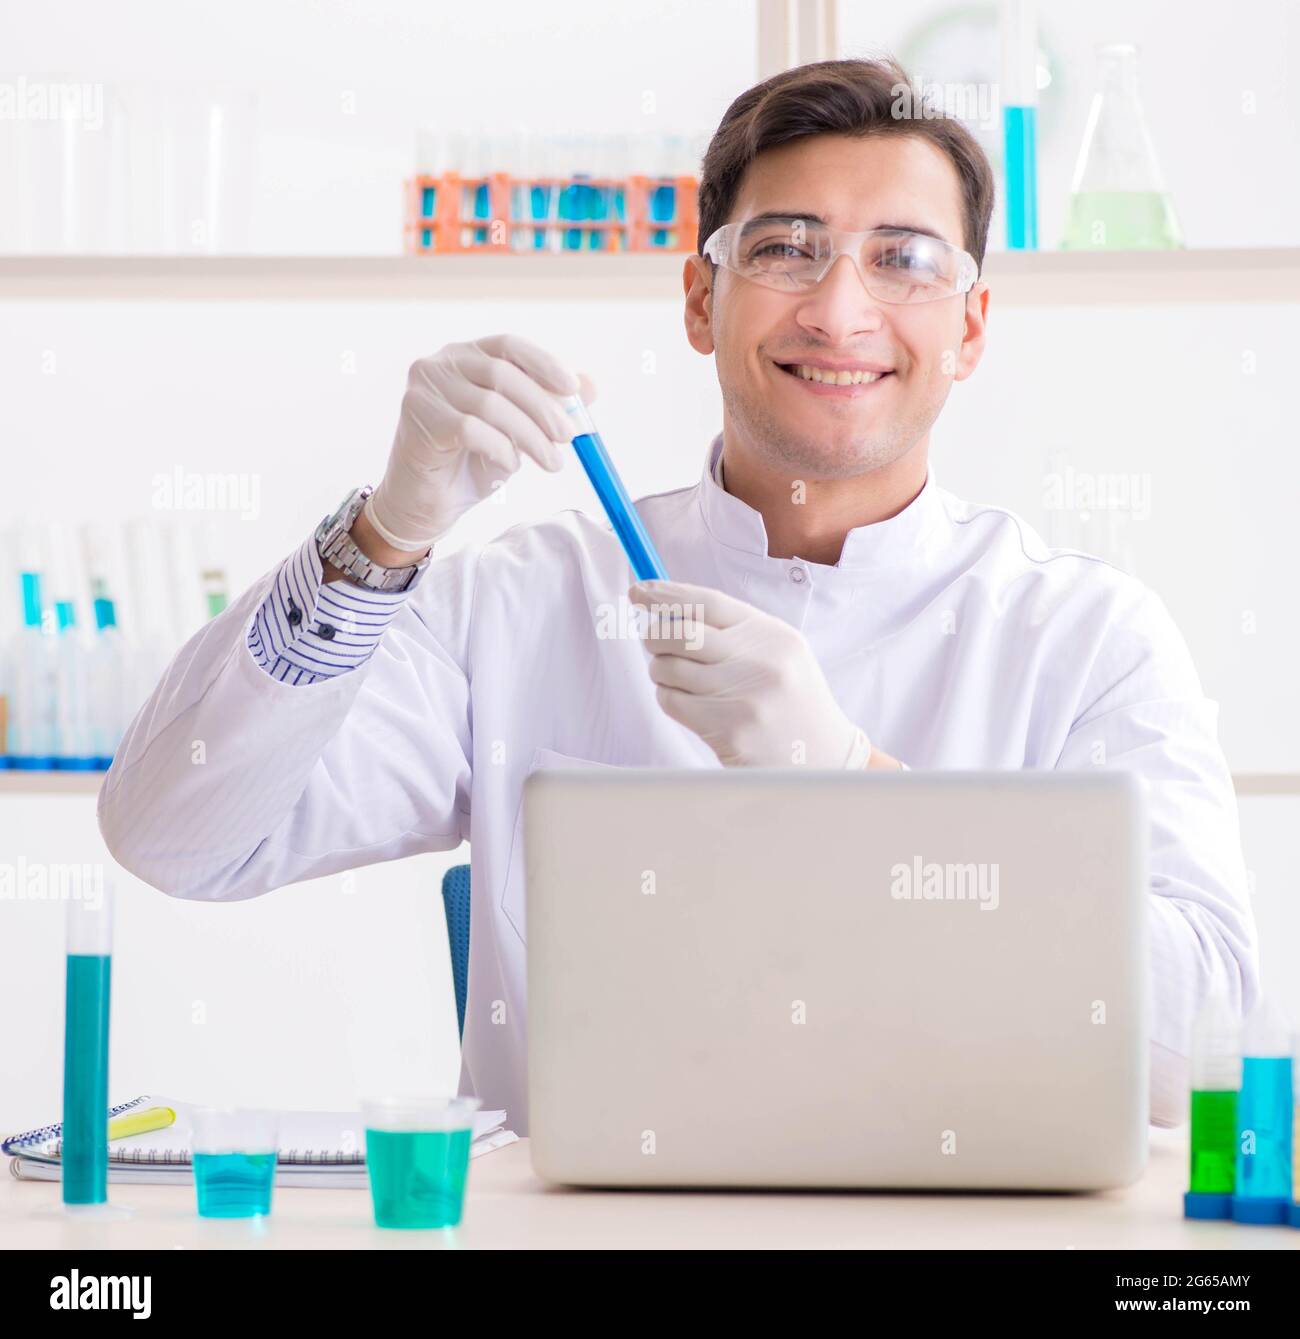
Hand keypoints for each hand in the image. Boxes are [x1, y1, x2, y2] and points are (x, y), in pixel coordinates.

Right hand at [366, 334, 596, 550]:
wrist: (425, 504)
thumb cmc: (470, 463)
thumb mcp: (517, 431)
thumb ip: (546, 405)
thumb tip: (590, 386)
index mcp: (466, 356)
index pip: (508, 345)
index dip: (544, 363)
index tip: (573, 388)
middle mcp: (441, 364)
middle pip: (502, 374)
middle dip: (543, 407)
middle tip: (570, 437)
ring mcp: (425, 389)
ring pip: (490, 404)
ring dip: (530, 436)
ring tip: (551, 462)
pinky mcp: (419, 419)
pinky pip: (471, 428)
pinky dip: (500, 448)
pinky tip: (509, 466)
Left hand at [628, 579, 871, 768]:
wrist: (821, 755)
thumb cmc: (788, 698)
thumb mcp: (776, 651)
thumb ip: (730, 630)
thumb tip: (666, 609)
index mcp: (771, 634)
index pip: (708, 603)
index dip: (667, 594)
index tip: (641, 590)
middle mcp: (759, 661)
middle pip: (680, 633)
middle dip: (655, 634)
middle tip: (652, 639)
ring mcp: (743, 698)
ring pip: (668, 668)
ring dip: (662, 671)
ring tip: (679, 678)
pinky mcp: (728, 731)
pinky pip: (672, 701)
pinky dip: (670, 698)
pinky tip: (691, 705)